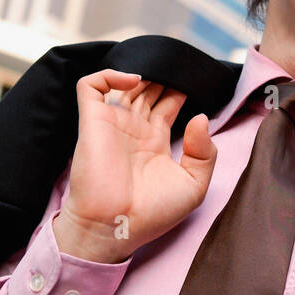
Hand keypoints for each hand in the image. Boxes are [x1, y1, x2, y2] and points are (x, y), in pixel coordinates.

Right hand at [53, 69, 216, 262]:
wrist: (117, 227)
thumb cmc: (153, 214)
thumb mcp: (194, 185)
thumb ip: (204, 152)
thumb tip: (201, 116)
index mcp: (156, 141)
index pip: (169, 102)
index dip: (182, 89)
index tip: (197, 80)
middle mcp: (135, 129)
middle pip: (149, 89)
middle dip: (164, 76)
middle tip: (180, 67)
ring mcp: (113, 123)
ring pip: (124, 83)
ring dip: (142, 71)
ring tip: (160, 67)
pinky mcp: (93, 120)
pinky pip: (90, 85)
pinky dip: (109, 74)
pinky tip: (133, 79)